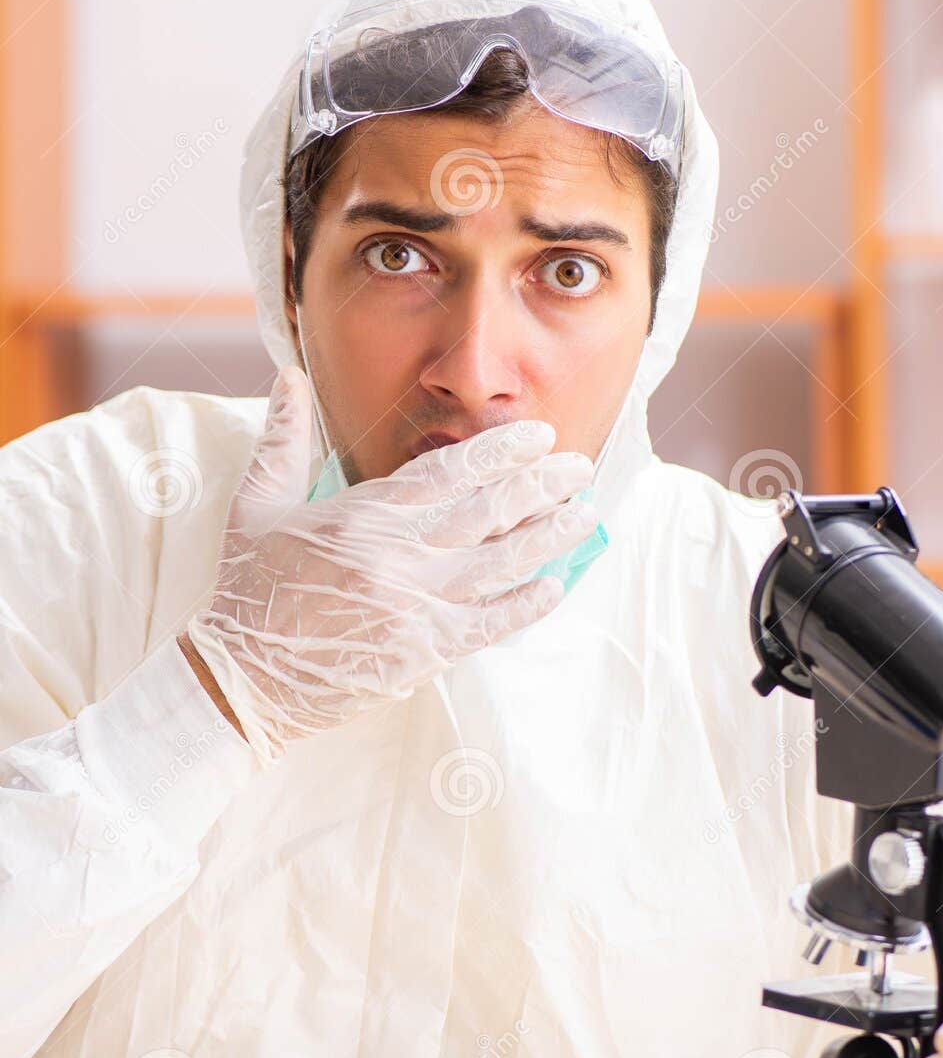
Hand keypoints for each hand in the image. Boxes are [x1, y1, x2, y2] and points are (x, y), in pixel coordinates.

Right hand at [184, 366, 595, 763]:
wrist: (242, 681)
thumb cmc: (250, 590)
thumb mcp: (254, 505)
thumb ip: (283, 439)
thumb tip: (290, 377)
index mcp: (364, 514)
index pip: (450, 471)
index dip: (502, 450)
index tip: (540, 434)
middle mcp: (398, 556)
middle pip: (489, 511)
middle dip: (542, 484)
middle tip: (581, 466)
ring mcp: (415, 607)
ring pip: (500, 563)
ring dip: (548, 537)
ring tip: (584, 514)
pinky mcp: (423, 653)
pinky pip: (489, 623)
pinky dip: (525, 604)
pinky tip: (555, 585)